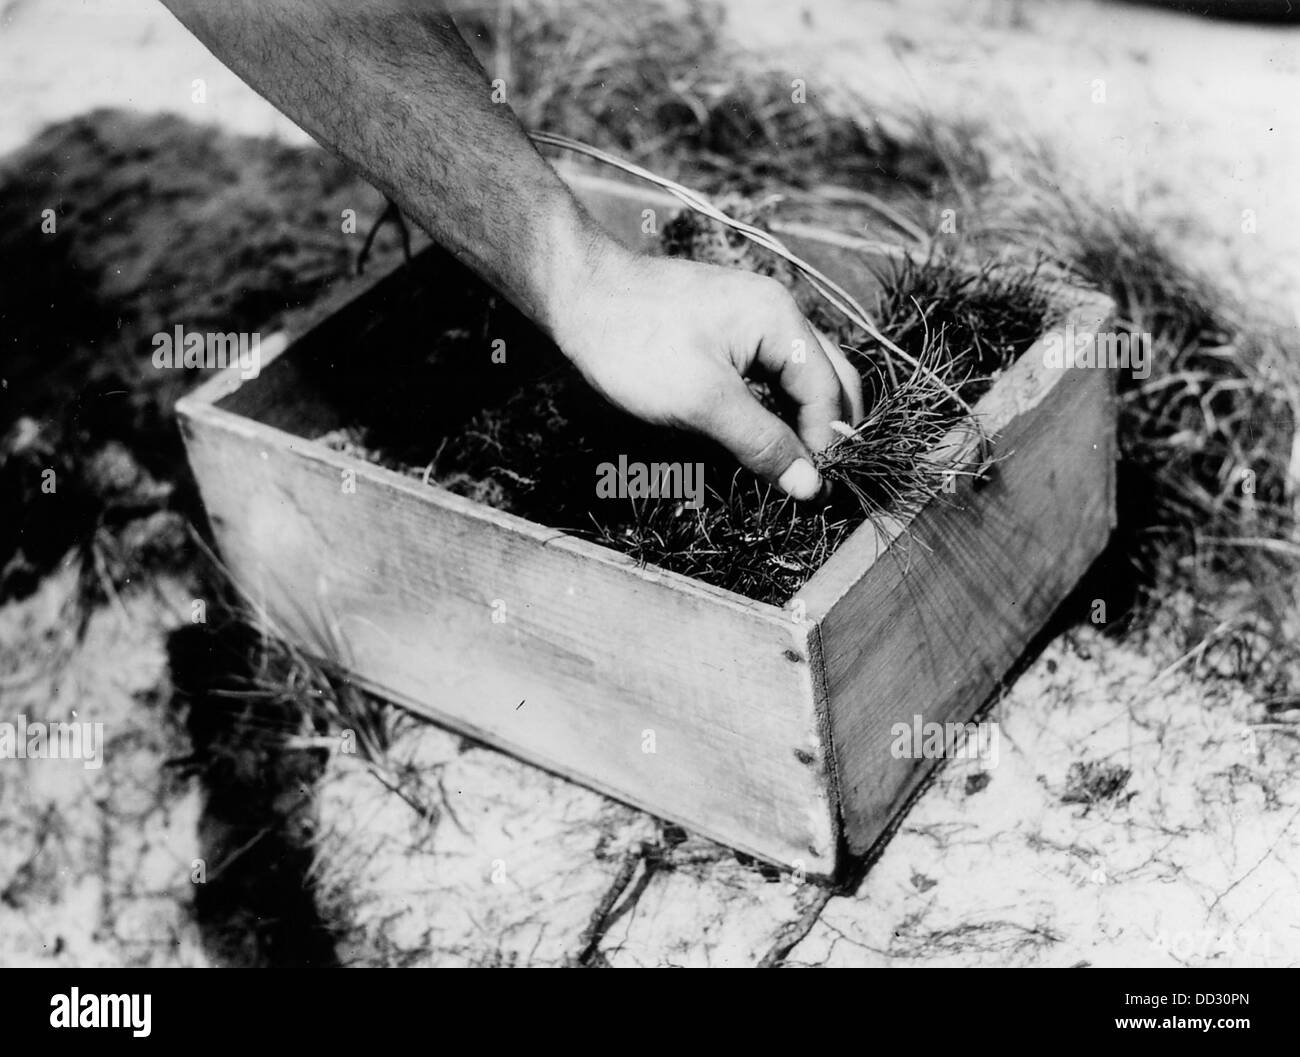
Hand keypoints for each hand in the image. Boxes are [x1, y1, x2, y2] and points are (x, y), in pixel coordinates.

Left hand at [547, 242, 864, 499]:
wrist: (578, 295)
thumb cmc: (634, 343)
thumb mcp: (702, 403)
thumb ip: (762, 443)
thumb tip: (810, 485)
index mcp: (781, 320)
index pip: (827, 392)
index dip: (825, 445)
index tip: (813, 493)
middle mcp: (777, 312)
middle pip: (828, 378)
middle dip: (827, 430)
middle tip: (814, 484)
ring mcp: (753, 318)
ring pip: (798, 378)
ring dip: (800, 421)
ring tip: (791, 468)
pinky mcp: (727, 330)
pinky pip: (768, 372)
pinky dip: (774, 407)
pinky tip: (762, 436)